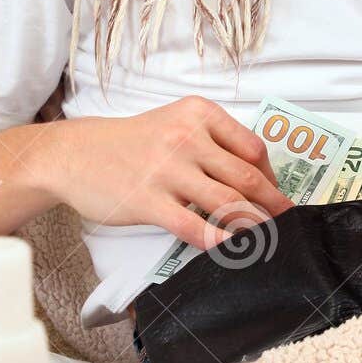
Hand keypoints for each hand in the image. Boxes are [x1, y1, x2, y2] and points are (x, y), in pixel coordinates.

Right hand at [47, 96, 293, 249]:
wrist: (75, 154)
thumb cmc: (130, 143)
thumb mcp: (174, 123)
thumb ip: (212, 143)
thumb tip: (255, 179)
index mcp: (199, 114)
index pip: (253, 147)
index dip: (273, 176)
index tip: (276, 195)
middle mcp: (187, 137)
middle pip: (247, 176)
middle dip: (273, 204)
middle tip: (286, 222)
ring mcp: (167, 170)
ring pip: (227, 202)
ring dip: (254, 225)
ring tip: (266, 238)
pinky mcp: (149, 201)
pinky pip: (195, 227)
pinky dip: (219, 241)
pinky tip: (230, 248)